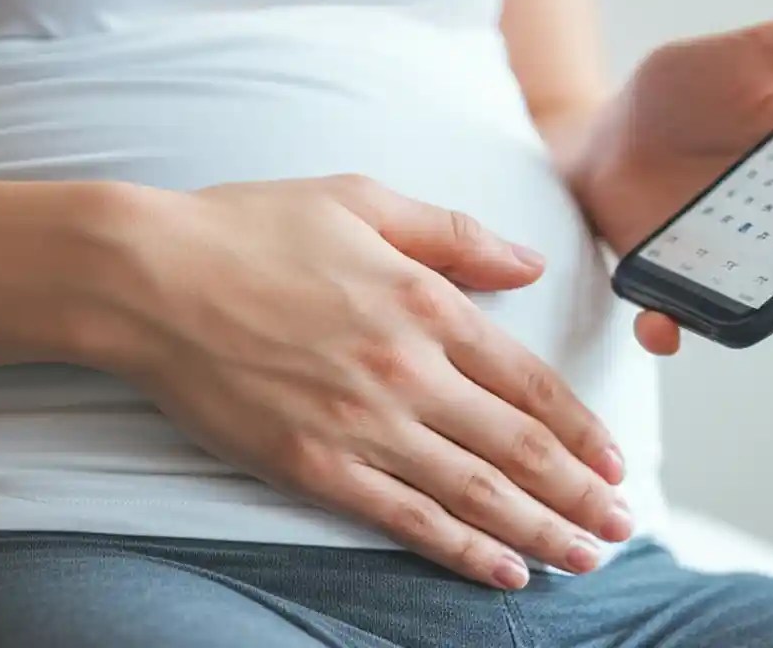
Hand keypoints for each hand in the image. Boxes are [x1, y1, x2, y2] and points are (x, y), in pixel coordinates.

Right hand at [80, 175, 629, 589]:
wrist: (147, 276)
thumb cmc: (251, 228)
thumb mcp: (362, 200)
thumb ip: (455, 235)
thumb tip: (529, 267)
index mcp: (426, 304)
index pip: (530, 382)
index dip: (582, 429)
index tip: (615, 461)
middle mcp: (408, 371)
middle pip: (520, 447)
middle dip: (581, 495)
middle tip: (624, 527)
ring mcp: (362, 424)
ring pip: (476, 493)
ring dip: (542, 532)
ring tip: (588, 559)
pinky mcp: (313, 466)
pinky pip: (405, 519)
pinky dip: (462, 551)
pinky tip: (505, 573)